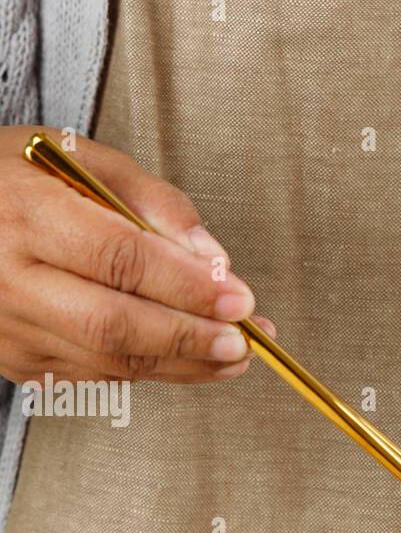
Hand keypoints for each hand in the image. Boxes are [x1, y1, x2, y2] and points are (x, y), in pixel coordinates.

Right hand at [0, 125, 274, 384]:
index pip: (120, 259)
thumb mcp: (78, 157)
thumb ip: (152, 200)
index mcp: (23, 212)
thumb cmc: (10, 179)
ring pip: (110, 362)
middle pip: (115, 324)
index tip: (240, 297)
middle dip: (190, 338)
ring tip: (233, 354)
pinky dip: (150, 370)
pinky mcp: (17, 361)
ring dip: (183, 365)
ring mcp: (9, 328)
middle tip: (244, 340)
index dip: (187, 286)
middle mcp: (8, 278)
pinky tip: (186, 358)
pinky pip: (96, 375)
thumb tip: (212, 258)